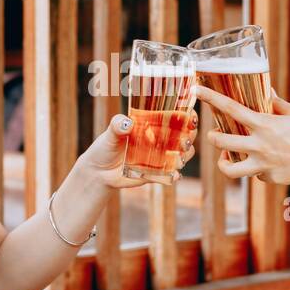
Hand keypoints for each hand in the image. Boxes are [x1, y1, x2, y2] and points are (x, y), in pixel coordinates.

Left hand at [77, 112, 197, 188]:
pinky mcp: (156, 174)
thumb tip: (126, 122)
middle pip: (185, 136)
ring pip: (182, 156)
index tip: (190, 114)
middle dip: (190, 135)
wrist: (98, 171)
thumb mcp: (110, 133)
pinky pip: (170, 175)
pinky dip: (174, 175)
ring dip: (186, 154)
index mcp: (153, 126)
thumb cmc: (106, 146)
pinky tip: (174, 175)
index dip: (187, 116)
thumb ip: (117, 125)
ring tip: (181, 154)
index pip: (175, 118)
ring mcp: (160, 158)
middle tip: (187, 135)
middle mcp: (160, 141)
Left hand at [194, 85, 289, 185]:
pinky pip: (256, 175)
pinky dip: (256, 169)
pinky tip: (265, 164)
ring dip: (224, 162)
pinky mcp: (272, 179)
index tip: (196, 89)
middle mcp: (260, 146)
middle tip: (214, 134)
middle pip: (220, 142)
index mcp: (266, 125)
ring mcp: (264, 166)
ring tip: (227, 156)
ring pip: (230, 169)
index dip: (211, 98)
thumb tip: (268, 93)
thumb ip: (279, 106)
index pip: (230, 109)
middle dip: (212, 137)